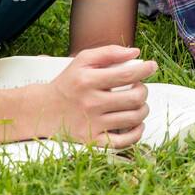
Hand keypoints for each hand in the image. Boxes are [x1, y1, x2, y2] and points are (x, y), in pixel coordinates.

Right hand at [38, 44, 156, 146]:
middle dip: (144, 90)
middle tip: (139, 88)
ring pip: (134, 118)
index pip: (126, 75)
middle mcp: (90, 103)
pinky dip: (137, 132)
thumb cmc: (69, 83)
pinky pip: (124, 141)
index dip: (145, 70)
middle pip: (134, 98)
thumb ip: (109, 52)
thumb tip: (135, 53)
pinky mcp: (91, 141)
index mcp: (88, 80)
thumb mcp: (83, 60)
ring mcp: (91, 124)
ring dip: (143, 109)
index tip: (152, 67)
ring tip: (137, 103)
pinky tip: (136, 123)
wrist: (43, 110)